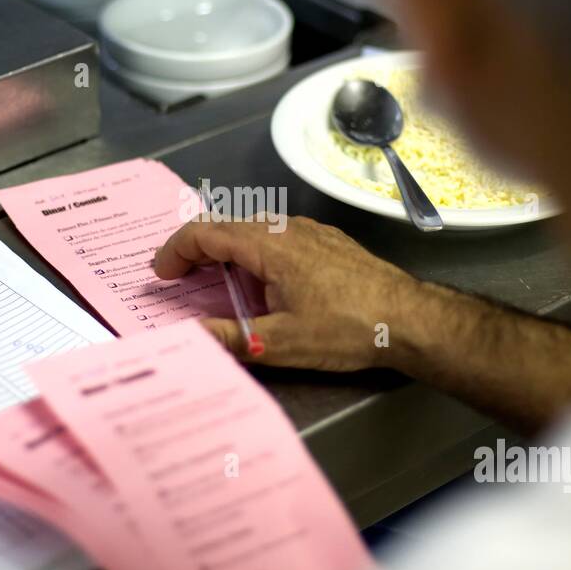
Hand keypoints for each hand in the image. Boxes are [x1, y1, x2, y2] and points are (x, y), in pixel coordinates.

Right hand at [153, 215, 418, 370]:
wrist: (410, 319)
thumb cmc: (348, 329)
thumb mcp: (281, 342)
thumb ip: (231, 337)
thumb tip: (191, 337)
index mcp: (270, 246)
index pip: (207, 233)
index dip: (176, 250)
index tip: (161, 272)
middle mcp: (288, 229)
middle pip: (227, 226)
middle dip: (196, 249)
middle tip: (177, 276)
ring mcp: (311, 233)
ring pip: (254, 230)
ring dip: (226, 249)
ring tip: (212, 278)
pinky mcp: (329, 244)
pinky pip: (279, 236)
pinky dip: (254, 251)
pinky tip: (260, 279)